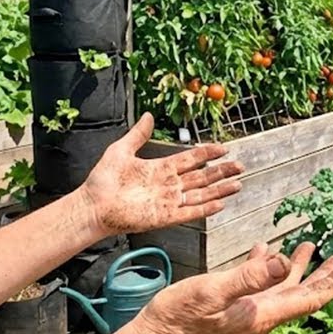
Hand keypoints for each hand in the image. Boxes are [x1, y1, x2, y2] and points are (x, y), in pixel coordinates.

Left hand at [78, 113, 244, 236]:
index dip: (207, 153)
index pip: (190, 159)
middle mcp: (168, 186)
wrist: (93, 206)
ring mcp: (167, 202)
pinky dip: (204, 209)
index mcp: (160, 169)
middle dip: (221, 172)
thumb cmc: (103, 180)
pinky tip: (219, 204)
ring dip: (219, 190)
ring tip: (237, 184)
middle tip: (239, 166)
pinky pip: (189, 213)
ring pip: (200, 195)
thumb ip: (137, 135)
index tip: (223, 148)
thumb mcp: (121, 150)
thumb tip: (148, 116)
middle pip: (201, 177)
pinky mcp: (164, 217)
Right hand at [129, 242, 332, 333]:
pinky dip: (266, 269)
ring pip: (281, 290)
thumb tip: (284, 261)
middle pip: (301, 295)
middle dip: (324, 276)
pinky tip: (263, 252)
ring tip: (311, 247)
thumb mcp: (213, 292)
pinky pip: (257, 289)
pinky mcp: (231, 313)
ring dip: (299, 269)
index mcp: (261, 314)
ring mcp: (245, 316)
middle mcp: (259, 318)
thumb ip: (249, 277)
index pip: (307, 298)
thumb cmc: (178, 319)